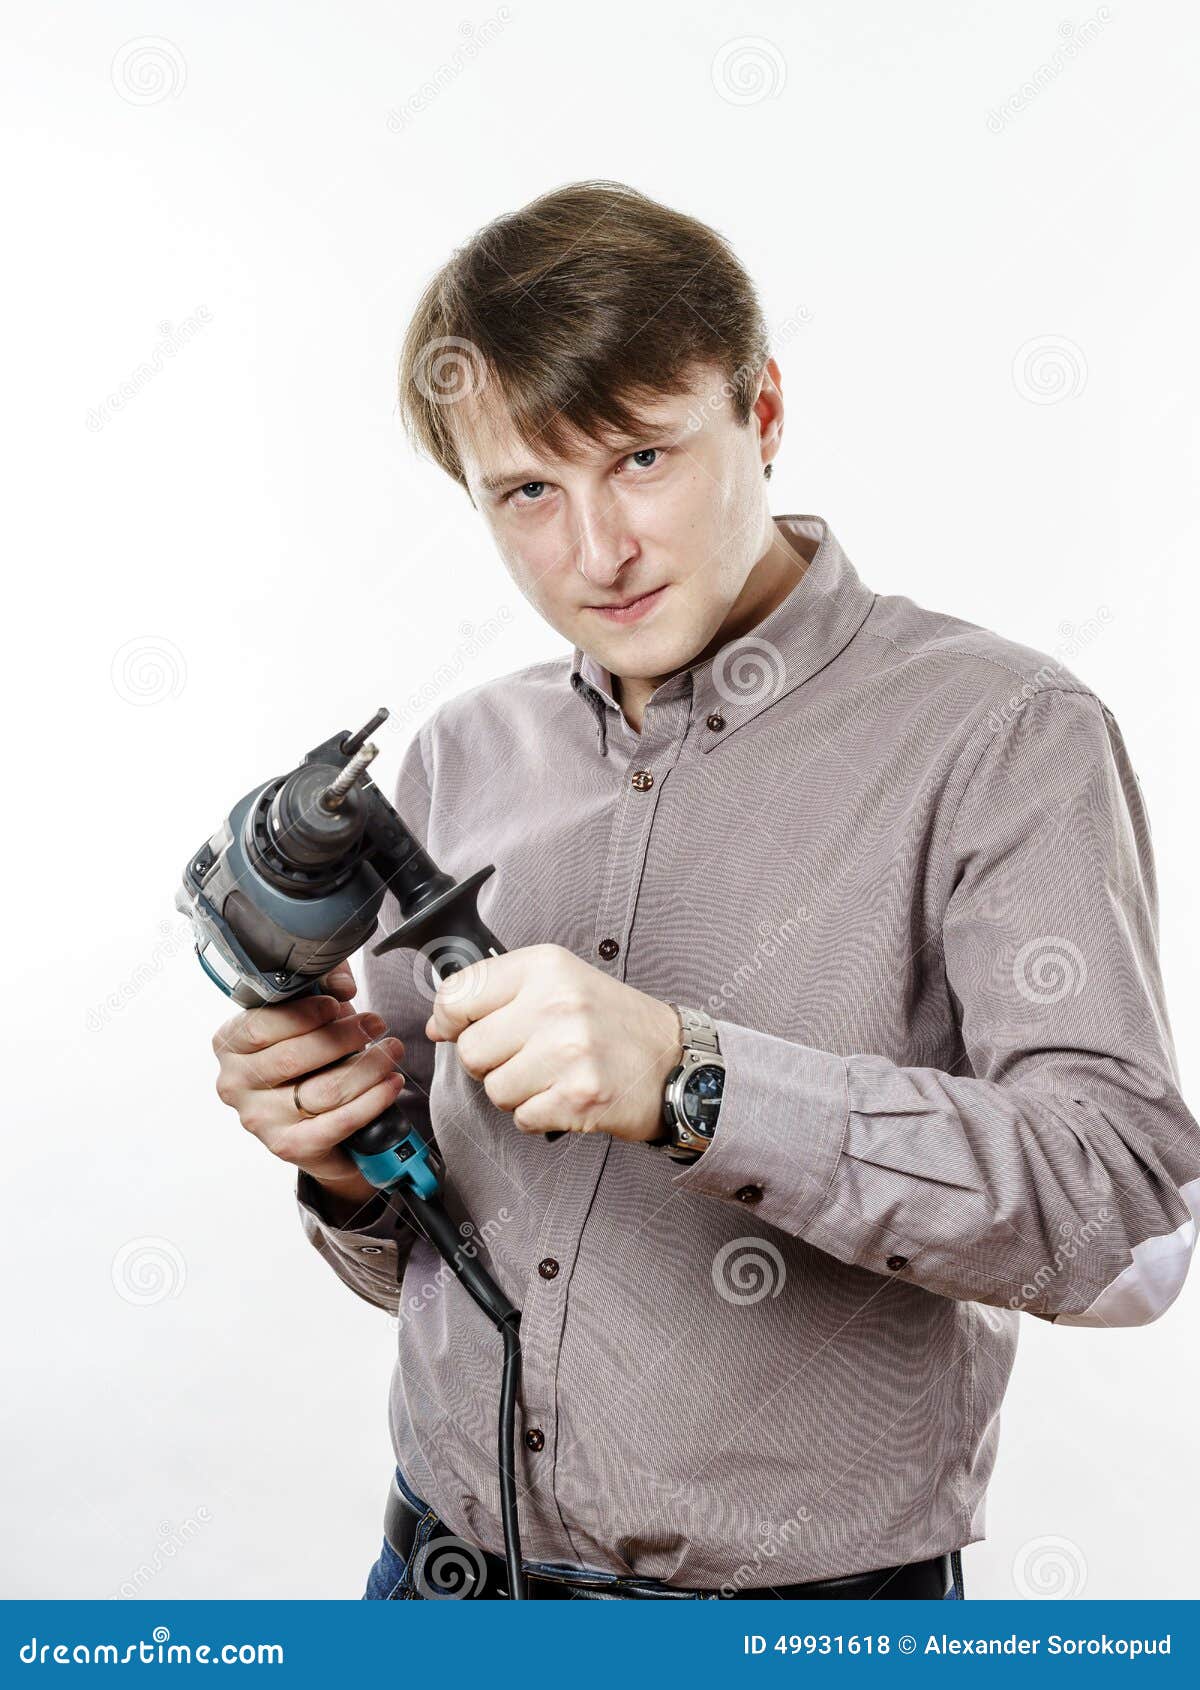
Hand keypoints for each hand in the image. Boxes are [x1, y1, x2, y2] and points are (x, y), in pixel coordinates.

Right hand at [211, 962, 406, 1205]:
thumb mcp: (309, 1015)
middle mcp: (236, 1084)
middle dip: (345, 1037)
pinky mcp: (290, 1146)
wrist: (314, 1123)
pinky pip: (338, 1122)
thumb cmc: (309, 1057)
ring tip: (392, 1051)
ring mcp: (260, 1120)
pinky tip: (390, 1085)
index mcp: (231, 1045)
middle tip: (376, 1024)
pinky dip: (372, 1102)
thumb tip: (343, 985)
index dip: (303, 1013)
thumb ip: (322, 986)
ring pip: (324, 1090)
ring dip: (368, 1067)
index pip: (261, 1026)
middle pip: (295, 1058)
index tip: (337, 1004)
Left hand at [425, 944, 682, 1142]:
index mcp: (545, 967)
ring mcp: (568, 1051)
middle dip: (491, 1062)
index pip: (458, 994)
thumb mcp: (560, 982)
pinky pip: (522, 1117)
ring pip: (494, 1088)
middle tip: (527, 1055)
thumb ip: (497, 993)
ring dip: (517, 1091)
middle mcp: (555, 1003)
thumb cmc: (615, 1023)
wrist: (676, 1061)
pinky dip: (539, 1114)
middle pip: (471, 1050)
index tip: (460, 1028)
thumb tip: (439, 1024)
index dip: (450, 1019)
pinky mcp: (578, 1095)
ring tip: (552, 1075)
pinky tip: (565, 1095)